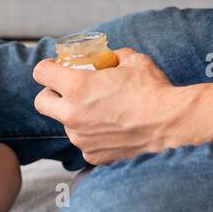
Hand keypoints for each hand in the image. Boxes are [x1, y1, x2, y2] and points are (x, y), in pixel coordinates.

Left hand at [32, 48, 195, 163]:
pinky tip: (111, 128)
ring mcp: (81, 138)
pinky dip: (92, 135)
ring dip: (75, 115)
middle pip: (41, 102)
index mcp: (77, 86)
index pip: (41, 73)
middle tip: (68, 90)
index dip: (47, 67)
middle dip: (51, 93)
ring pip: (65, 123)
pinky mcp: (93, 154)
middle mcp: (73, 114)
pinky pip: (84, 142)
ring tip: (100, 110)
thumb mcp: (131, 59)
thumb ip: (111, 57)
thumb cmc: (152, 89)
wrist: (172, 123)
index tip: (55, 68)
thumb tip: (106, 58)